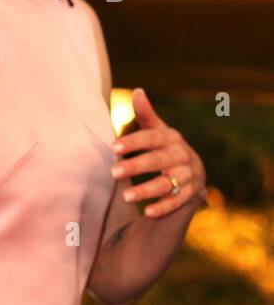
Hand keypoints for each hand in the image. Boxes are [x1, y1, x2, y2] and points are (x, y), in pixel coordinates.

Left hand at [110, 88, 206, 218]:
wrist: (193, 170)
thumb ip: (146, 114)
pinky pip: (178, 201)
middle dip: (136, 167)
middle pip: (159, 161)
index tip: (113, 147)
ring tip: (125, 197)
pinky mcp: (191, 194)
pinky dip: (164, 207)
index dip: (134, 142)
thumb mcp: (156, 130)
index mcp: (171, 138)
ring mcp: (188, 176)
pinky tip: (147, 213)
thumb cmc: (164, 147)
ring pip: (168, 183)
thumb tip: (137, 91)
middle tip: (112, 173)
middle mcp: (182, 155)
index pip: (152, 138)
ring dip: (147, 190)